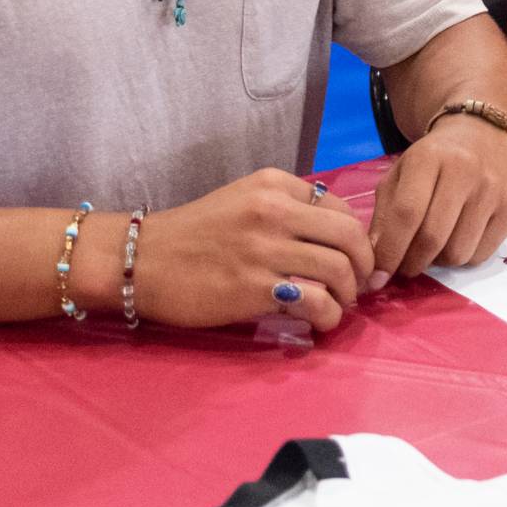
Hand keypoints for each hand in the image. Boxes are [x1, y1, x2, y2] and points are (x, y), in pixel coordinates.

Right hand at [131, 168, 375, 331]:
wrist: (141, 261)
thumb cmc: (194, 234)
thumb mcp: (244, 199)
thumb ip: (288, 208)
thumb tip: (336, 235)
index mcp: (274, 184)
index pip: (342, 207)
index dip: (356, 238)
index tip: (352, 260)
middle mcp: (274, 210)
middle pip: (350, 236)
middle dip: (364, 266)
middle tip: (357, 286)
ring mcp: (265, 249)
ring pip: (340, 270)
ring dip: (348, 295)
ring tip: (337, 305)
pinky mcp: (254, 288)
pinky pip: (316, 301)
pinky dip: (328, 316)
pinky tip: (319, 321)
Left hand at [370, 113, 506, 281]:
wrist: (482, 135)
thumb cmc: (433, 160)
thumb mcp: (400, 175)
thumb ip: (384, 217)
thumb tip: (378, 267)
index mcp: (429, 157)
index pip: (406, 213)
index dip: (390, 250)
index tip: (379, 275)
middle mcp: (465, 170)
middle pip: (433, 238)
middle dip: (412, 263)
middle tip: (405, 266)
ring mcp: (494, 189)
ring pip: (458, 252)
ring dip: (439, 261)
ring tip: (434, 247)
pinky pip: (482, 254)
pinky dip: (464, 257)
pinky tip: (458, 239)